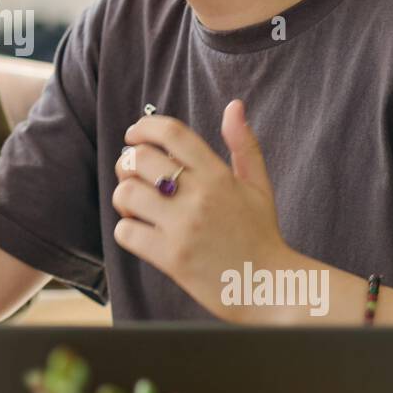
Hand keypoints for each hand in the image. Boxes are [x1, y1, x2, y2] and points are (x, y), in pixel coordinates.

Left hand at [112, 100, 287, 319]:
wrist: (269, 286)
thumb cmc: (260, 235)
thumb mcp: (258, 186)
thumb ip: (243, 145)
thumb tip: (234, 106)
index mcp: (218, 175)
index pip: (172, 133)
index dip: (145, 126)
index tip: (134, 134)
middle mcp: (199, 196)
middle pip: (141, 159)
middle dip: (127, 163)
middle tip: (131, 173)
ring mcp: (183, 227)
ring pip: (127, 194)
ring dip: (124, 197)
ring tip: (135, 205)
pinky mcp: (171, 257)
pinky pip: (126, 232)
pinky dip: (126, 231)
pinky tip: (140, 232)